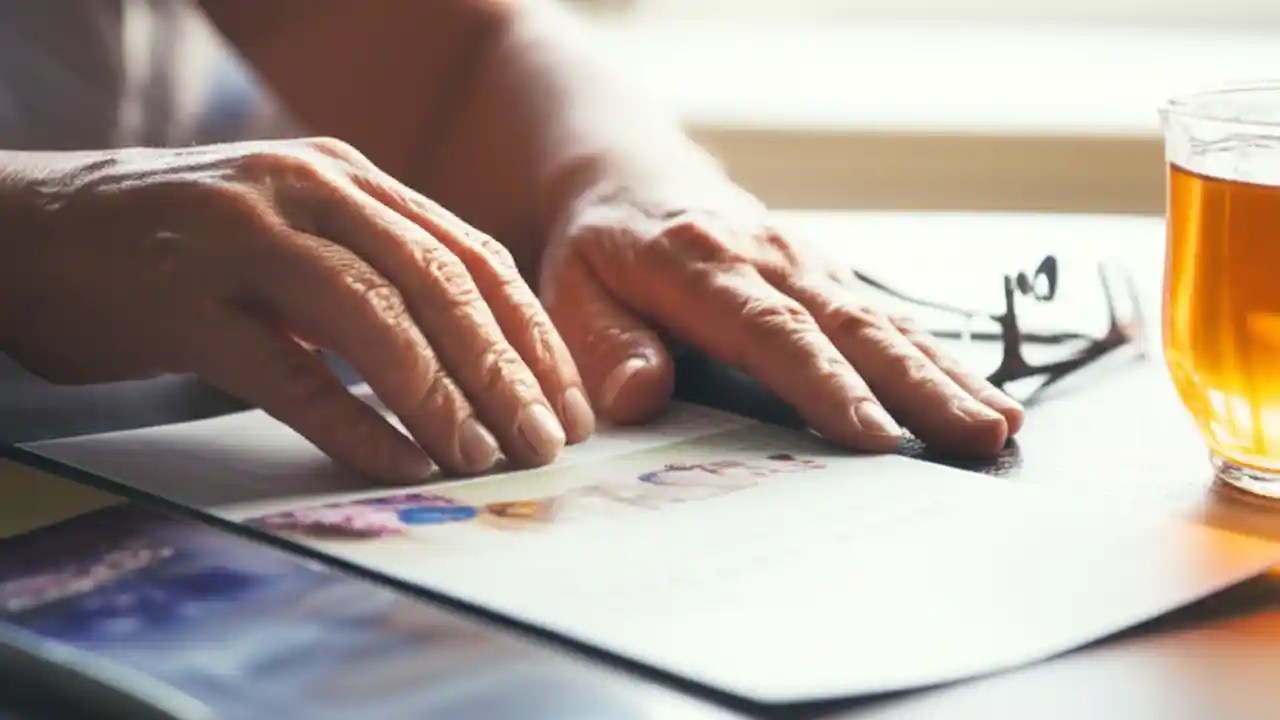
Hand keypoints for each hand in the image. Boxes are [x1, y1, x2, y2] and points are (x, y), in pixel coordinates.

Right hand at [0, 139, 593, 480]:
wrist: (38, 228)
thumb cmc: (188, 245)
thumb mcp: (301, 233)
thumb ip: (381, 269)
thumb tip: (482, 356)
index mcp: (348, 178)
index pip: (471, 255)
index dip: (530, 334)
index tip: (568, 402)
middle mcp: (306, 191)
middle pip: (439, 282)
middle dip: (506, 370)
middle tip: (544, 442)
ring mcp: (243, 238)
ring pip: (373, 317)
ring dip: (442, 395)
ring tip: (485, 457)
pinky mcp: (185, 301)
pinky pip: (288, 371)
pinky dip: (354, 423)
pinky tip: (402, 462)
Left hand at [539, 178, 1023, 456]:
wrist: (632, 182)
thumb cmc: (599, 251)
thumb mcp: (571, 292)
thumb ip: (604, 343)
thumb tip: (637, 396)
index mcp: (700, 266)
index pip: (772, 330)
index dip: (825, 383)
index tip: (875, 436)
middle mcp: (769, 260)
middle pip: (852, 327)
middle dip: (918, 385)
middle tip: (976, 438)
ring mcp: (807, 266)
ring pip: (885, 323)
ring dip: (944, 376)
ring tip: (999, 426)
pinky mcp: (827, 279)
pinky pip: (888, 319)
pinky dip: (937, 358)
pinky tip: (981, 396)